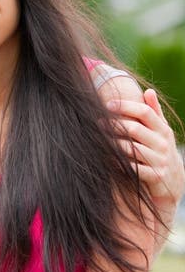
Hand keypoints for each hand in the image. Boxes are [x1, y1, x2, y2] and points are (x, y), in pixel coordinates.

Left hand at [108, 89, 183, 251]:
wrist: (173, 180)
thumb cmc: (160, 149)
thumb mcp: (162, 131)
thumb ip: (155, 112)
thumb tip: (148, 91)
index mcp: (163, 130)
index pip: (145, 112)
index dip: (126, 107)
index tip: (108, 104)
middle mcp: (163, 144)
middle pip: (136, 129)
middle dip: (115, 125)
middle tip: (98, 121)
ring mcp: (159, 161)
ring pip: (133, 149)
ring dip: (114, 143)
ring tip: (99, 137)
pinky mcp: (155, 176)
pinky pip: (134, 168)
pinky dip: (119, 163)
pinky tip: (107, 157)